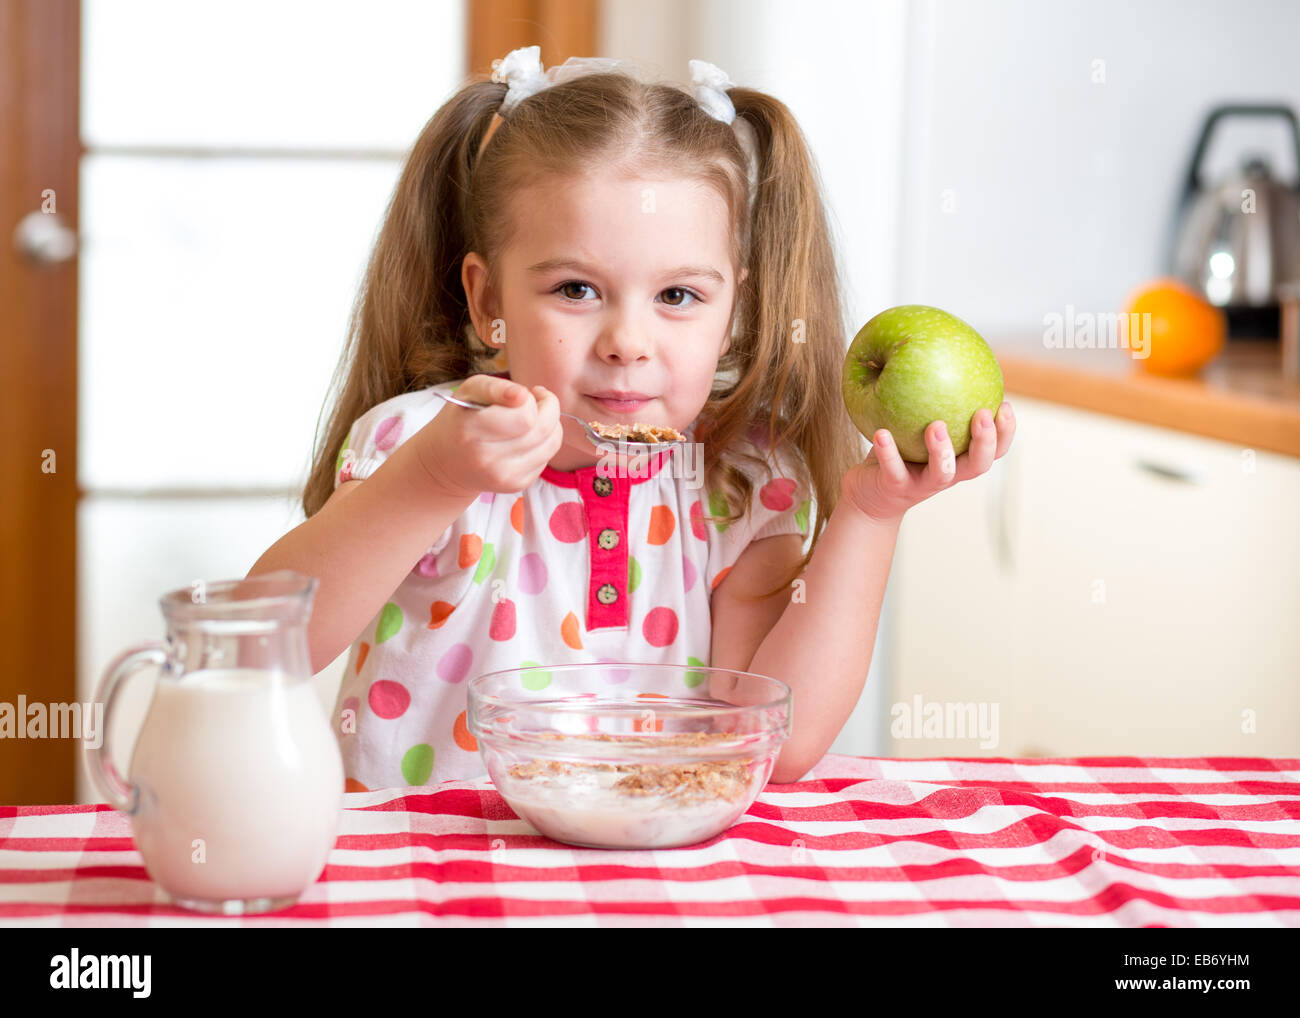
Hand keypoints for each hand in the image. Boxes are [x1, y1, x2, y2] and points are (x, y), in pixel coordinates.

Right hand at [416, 374, 563, 498]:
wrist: (447, 462)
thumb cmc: (462, 418)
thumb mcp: (468, 392)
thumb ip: (495, 387)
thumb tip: (523, 395)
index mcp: (470, 430)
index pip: (525, 415)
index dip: (531, 399)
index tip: (524, 393)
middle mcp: (486, 458)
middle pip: (542, 429)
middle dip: (548, 408)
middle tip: (537, 400)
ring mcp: (502, 476)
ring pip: (551, 444)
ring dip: (551, 424)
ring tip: (534, 416)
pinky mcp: (516, 485)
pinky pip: (547, 458)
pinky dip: (545, 443)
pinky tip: (528, 436)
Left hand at [841, 402, 1016, 522]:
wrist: (869, 495)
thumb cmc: (899, 452)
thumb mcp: (917, 426)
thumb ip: (932, 402)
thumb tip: (940, 353)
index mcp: (959, 459)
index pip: (994, 450)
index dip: (1006, 432)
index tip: (1005, 405)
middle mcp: (947, 475)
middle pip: (979, 465)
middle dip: (985, 441)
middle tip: (981, 414)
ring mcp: (922, 485)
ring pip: (942, 473)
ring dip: (942, 450)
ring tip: (936, 426)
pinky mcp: (894, 489)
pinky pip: (893, 470)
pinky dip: (888, 452)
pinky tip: (882, 432)